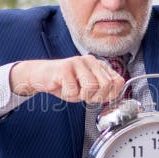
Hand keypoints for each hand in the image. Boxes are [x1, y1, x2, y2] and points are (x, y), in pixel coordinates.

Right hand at [9, 55, 125, 103]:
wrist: (41, 76)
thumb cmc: (64, 83)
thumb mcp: (87, 90)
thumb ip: (103, 92)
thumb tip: (117, 93)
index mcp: (99, 65)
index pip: (118, 81)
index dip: (109, 94)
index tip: (97, 96)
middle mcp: (91, 60)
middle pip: (106, 85)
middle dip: (94, 96)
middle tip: (82, 94)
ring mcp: (78, 62)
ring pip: (91, 86)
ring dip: (80, 95)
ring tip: (72, 90)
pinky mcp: (65, 67)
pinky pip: (73, 90)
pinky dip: (68, 95)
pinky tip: (62, 87)